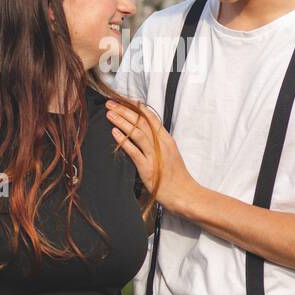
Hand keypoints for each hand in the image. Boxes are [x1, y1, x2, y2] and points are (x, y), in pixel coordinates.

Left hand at [105, 98, 195, 212]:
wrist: (184, 194)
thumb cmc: (176, 176)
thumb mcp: (170, 154)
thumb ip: (159, 143)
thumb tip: (145, 133)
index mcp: (167, 139)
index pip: (151, 118)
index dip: (136, 108)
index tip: (124, 100)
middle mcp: (161, 144)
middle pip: (142, 122)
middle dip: (125, 111)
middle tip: (111, 104)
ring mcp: (155, 155)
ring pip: (137, 133)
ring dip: (122, 121)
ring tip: (110, 114)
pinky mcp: (148, 168)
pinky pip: (134, 151)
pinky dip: (123, 140)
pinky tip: (114, 132)